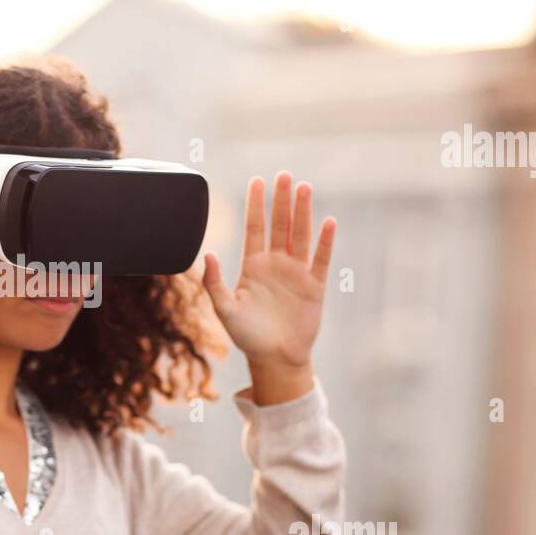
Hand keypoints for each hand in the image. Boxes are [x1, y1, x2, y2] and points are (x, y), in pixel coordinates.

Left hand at [203, 172, 336, 404]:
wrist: (274, 359)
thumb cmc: (247, 336)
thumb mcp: (225, 310)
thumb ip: (213, 283)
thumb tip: (206, 255)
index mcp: (253, 266)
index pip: (255, 228)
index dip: (256, 205)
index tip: (258, 181)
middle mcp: (276, 264)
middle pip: (280, 225)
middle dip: (282, 201)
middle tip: (284, 175)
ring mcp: (296, 273)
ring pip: (301, 236)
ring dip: (303, 213)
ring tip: (304, 188)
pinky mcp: (314, 287)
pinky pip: (321, 260)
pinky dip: (325, 242)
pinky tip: (328, 222)